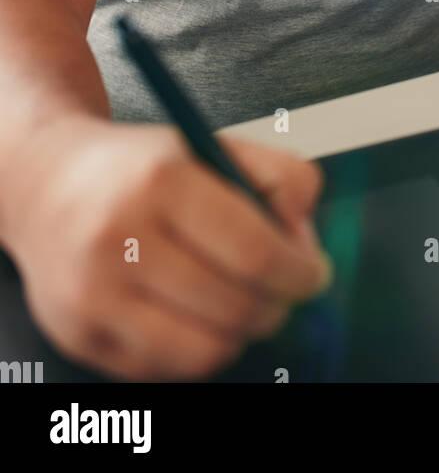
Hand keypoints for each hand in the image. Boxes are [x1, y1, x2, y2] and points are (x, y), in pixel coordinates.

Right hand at [3, 117, 331, 379]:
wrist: (48, 184)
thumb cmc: (141, 170)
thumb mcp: (213, 145)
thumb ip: (279, 174)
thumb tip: (302, 232)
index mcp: (161, 180)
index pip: (253, 250)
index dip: (298, 272)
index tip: (313, 275)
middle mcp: (120, 237)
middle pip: (234, 306)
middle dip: (276, 305)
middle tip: (282, 292)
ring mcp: (94, 293)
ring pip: (203, 351)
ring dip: (239, 334)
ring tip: (239, 304)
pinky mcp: (79, 334)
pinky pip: (164, 370)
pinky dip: (194, 350)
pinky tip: (194, 315)